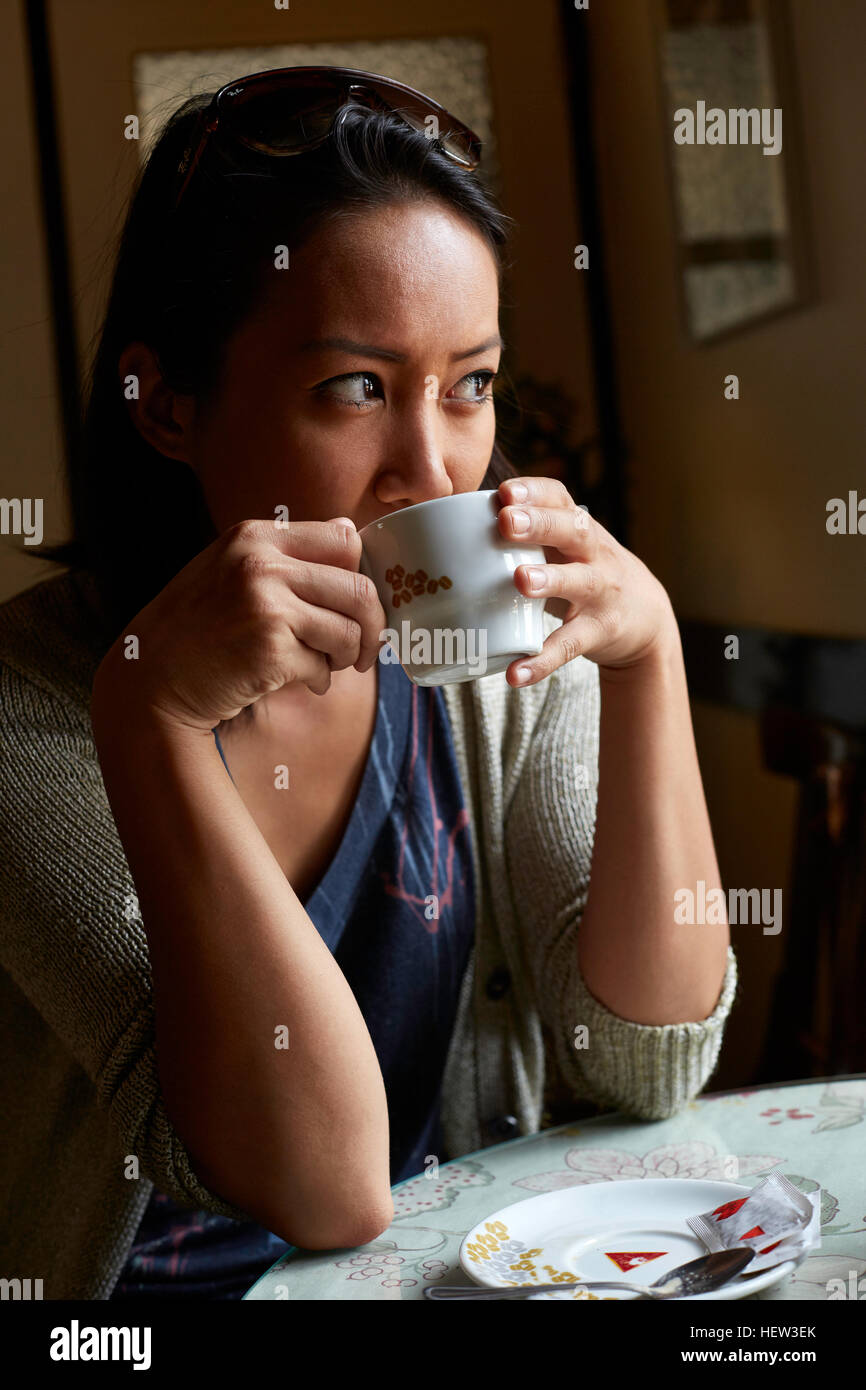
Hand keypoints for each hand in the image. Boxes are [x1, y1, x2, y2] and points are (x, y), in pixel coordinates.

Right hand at [91, 517, 386, 733]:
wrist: (151, 680)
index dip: (361, 573)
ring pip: (350, 631)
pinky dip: (319, 680)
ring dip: (349, 657)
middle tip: (365, 649)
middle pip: (359, 588)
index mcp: (255, 537)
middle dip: (372, 625)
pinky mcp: (269, 651)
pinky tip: (302, 683)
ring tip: (329, 666)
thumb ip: (284, 555)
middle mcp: (261, 564)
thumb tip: (353, 535)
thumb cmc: (197, 628)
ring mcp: (265, 606)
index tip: (357, 601)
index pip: (344, 538)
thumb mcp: (230, 570)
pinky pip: (323, 667)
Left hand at [495, 476, 677, 685]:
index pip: (559, 498)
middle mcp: (593, 554)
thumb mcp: (565, 546)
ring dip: (549, 579)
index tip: (505, 492)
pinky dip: (542, 661)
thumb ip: (525, 536)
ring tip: (520, 581)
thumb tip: (449, 532)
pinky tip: (515, 674)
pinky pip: (569, 645)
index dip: (534, 492)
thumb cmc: (585, 571)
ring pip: (578, 581)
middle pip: (573, 530)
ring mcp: (600, 592)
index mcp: (578, 528)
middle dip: (539, 523)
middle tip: (506, 521)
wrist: (645, 614)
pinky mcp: (600, 630)